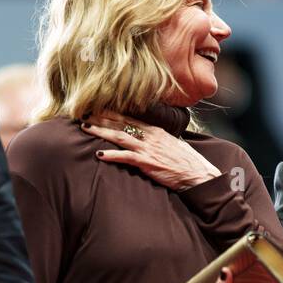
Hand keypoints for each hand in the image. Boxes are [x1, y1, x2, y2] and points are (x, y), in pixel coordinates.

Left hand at [84, 111, 221, 190]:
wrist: (199, 175)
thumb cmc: (187, 162)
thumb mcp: (173, 144)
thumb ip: (158, 140)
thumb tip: (147, 137)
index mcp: (156, 131)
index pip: (130, 118)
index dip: (111, 112)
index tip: (96, 108)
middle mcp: (151, 136)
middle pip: (121, 123)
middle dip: (100, 118)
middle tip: (82, 112)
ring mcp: (149, 149)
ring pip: (120, 136)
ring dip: (101, 131)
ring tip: (85, 127)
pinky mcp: (149, 163)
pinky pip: (127, 157)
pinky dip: (112, 155)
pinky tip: (99, 154)